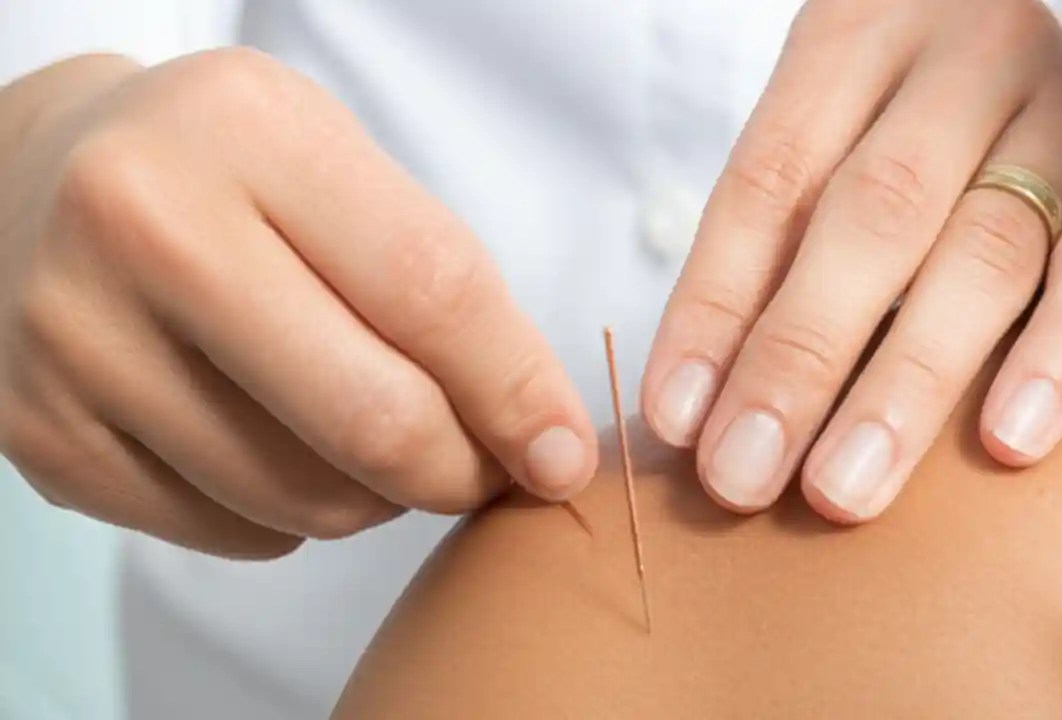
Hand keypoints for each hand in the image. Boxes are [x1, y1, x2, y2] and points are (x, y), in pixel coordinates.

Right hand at [0, 50, 595, 557]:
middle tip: (487, 471)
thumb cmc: (225, 176)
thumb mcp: (335, 168)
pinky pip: (234, 532)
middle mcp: (141, 225)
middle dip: (463, 472)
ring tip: (374, 439)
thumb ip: (442, 283)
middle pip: (371, 418)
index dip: (518, 391)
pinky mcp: (42, 437)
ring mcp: (76, 340)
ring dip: (381, 496)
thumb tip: (542, 436)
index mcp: (245, 130)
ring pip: (306, 498)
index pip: (431, 290)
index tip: (564, 451)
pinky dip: (294, 514)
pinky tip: (282, 450)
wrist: (32, 185)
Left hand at [643, 0, 1061, 522]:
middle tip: (743, 476)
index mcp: (856, 35)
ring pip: (987, 253)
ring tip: (843, 488)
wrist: (1040, 90)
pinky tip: (1006, 442)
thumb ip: (757, 265)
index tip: (675, 420)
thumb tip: (685, 414)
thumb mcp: (819, 159)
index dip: (713, 306)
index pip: (769, 180)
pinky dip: (1060, 356)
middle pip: (875, 214)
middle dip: (800, 357)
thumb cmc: (891, 142)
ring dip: (906, 384)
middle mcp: (964, 61)